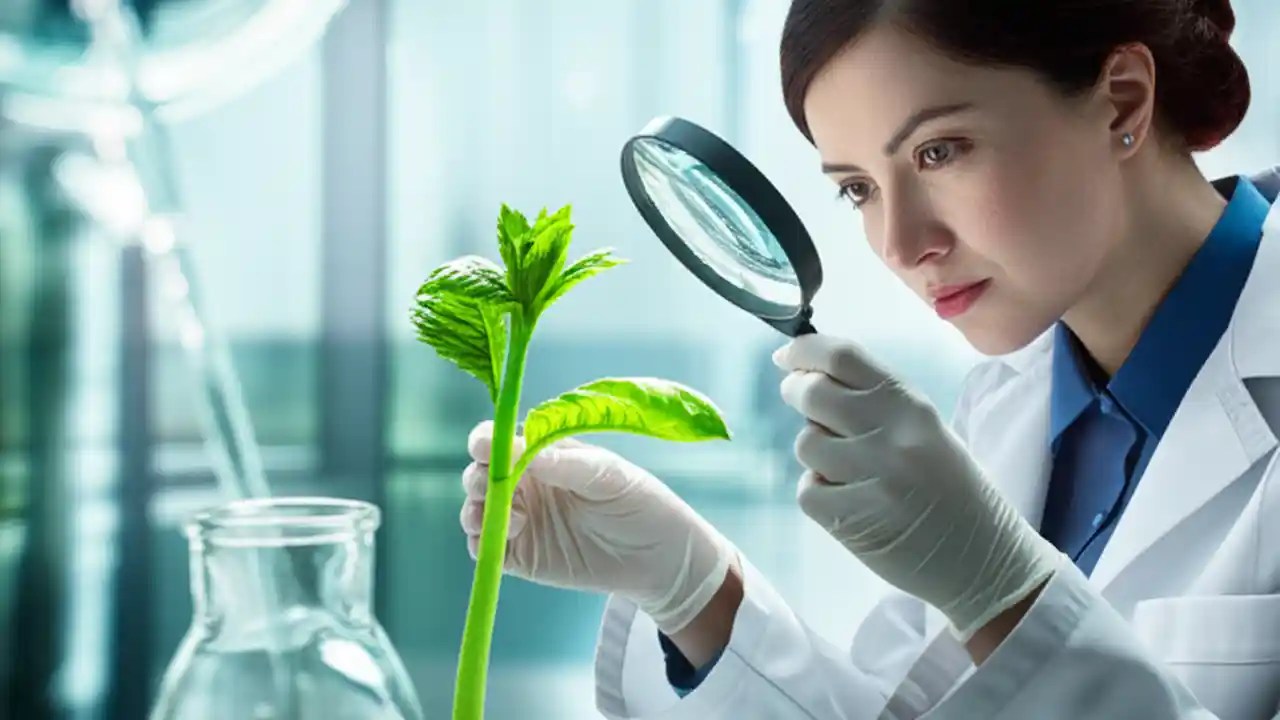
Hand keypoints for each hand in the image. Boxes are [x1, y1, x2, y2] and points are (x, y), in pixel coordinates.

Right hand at [460, 421, 737, 634]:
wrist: (658, 560)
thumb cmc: (639, 504)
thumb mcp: (611, 476)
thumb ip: (569, 465)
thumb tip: (527, 452)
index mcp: (543, 454)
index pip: (501, 440)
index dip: (486, 441)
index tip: (484, 447)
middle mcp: (525, 483)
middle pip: (480, 474)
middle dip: (476, 478)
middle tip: (489, 487)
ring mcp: (520, 520)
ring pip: (476, 510)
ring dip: (474, 511)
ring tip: (494, 519)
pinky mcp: (520, 556)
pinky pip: (485, 548)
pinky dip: (480, 543)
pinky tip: (498, 542)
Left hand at [774, 334, 1058, 639]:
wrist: (985, 560)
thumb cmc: (951, 490)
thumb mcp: (926, 430)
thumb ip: (874, 402)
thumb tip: (809, 377)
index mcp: (911, 405)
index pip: (842, 356)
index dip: (803, 351)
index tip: (785, 356)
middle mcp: (891, 434)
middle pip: (812, 393)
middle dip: (796, 392)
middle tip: (800, 399)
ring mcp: (871, 477)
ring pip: (807, 444)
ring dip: (817, 453)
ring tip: (852, 471)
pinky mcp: (851, 518)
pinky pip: (808, 491)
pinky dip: (821, 495)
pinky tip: (854, 504)